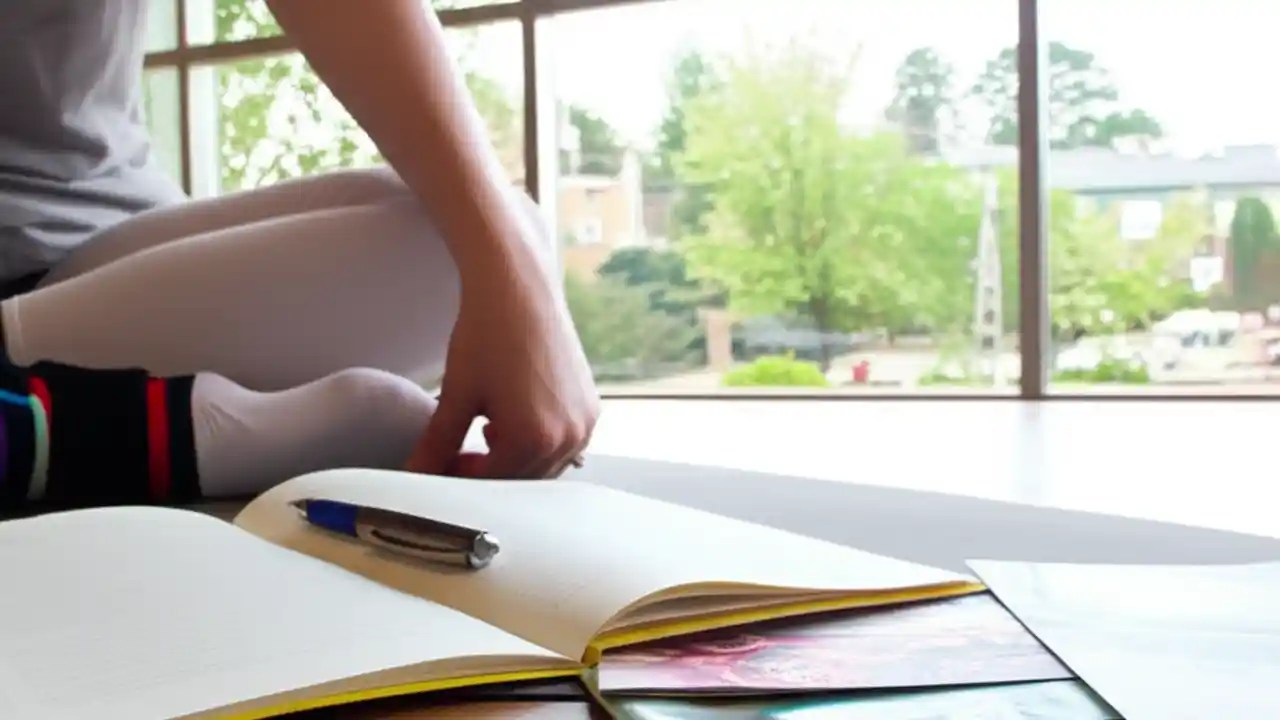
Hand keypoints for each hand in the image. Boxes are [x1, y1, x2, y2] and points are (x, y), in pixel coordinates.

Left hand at [405, 238, 599, 478]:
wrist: (519, 287)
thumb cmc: (486, 335)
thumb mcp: (457, 395)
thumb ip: (437, 445)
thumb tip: (413, 476)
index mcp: (532, 440)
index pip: (492, 482)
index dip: (461, 478)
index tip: (441, 466)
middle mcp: (568, 438)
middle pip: (522, 479)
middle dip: (490, 472)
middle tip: (459, 454)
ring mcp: (584, 423)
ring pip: (545, 463)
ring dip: (515, 460)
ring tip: (488, 431)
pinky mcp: (591, 405)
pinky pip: (565, 443)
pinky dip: (539, 442)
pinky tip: (515, 417)